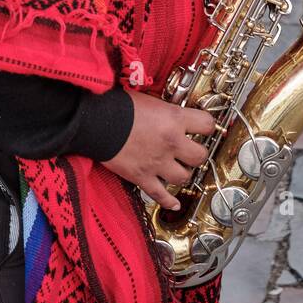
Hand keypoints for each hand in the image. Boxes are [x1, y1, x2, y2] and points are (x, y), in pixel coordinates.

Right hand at [101, 90, 215, 209]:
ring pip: (183, 177)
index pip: (207, 124)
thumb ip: (165, 111)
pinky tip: (174, 203)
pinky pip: (160, 194)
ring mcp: (157, 163)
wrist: (95, 120)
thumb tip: (172, 113)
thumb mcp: (149, 99)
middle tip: (192, 150)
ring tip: (179, 168)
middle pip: (199, 156)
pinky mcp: (142, 177)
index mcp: (174, 119)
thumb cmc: (118, 105)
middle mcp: (170, 143)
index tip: (205, 128)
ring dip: (182, 173)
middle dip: (197, 153)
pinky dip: (169, 201)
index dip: (208, 126)